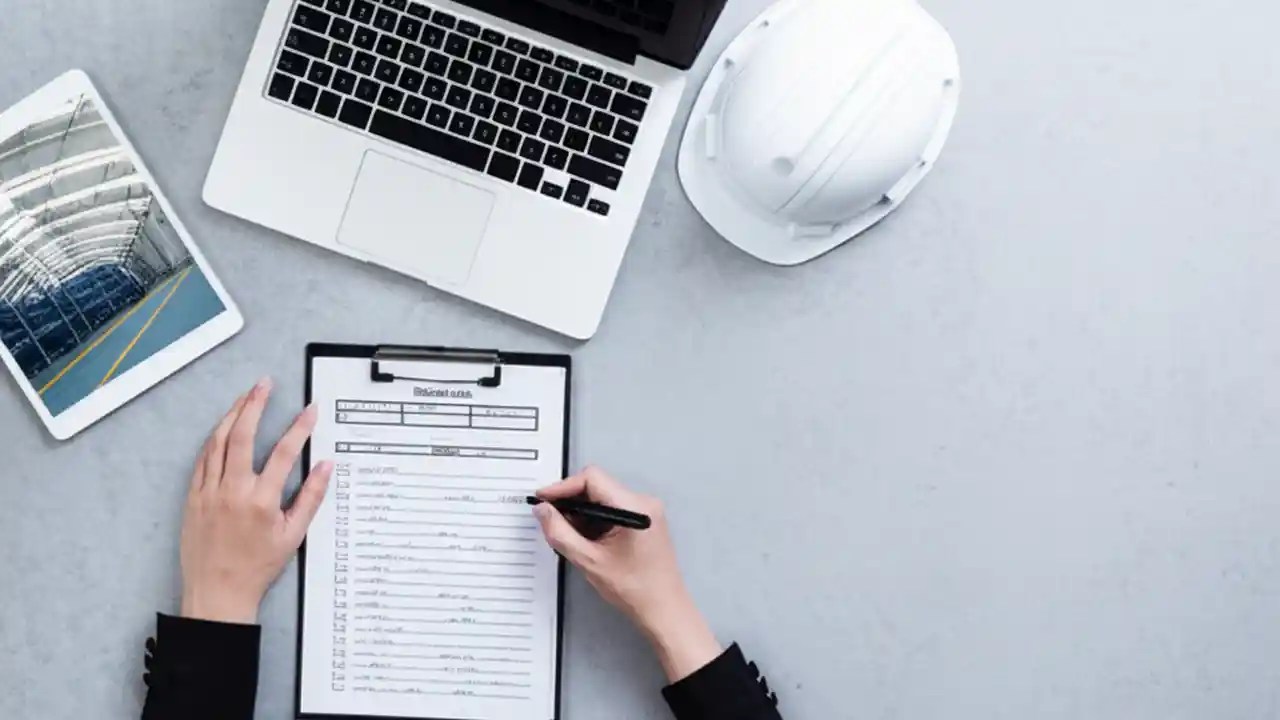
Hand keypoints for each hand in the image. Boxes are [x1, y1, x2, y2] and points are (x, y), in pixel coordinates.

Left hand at [179, 378, 331, 623]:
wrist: (216, 593)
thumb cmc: (257, 568)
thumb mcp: (293, 536)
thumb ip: (310, 498)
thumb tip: (325, 467)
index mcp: (261, 501)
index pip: (284, 452)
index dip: (300, 427)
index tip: (310, 410)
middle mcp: (233, 491)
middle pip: (243, 435)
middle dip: (255, 404)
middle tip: (265, 384)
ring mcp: (208, 492)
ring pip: (218, 442)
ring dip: (232, 415)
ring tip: (245, 398)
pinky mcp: (193, 497)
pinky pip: (202, 459)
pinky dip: (214, 439)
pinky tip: (222, 428)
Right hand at [534, 467, 721, 681]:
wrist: (663, 609)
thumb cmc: (634, 589)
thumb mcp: (589, 561)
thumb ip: (560, 532)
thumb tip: (542, 510)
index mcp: (635, 507)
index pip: (592, 479)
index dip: (562, 487)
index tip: (543, 500)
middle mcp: (643, 502)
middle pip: (597, 486)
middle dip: (570, 502)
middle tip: (550, 520)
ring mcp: (646, 511)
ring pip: (603, 498)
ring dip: (582, 513)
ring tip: (567, 534)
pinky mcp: (644, 521)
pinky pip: (613, 509)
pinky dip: (594, 520)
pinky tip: (584, 539)